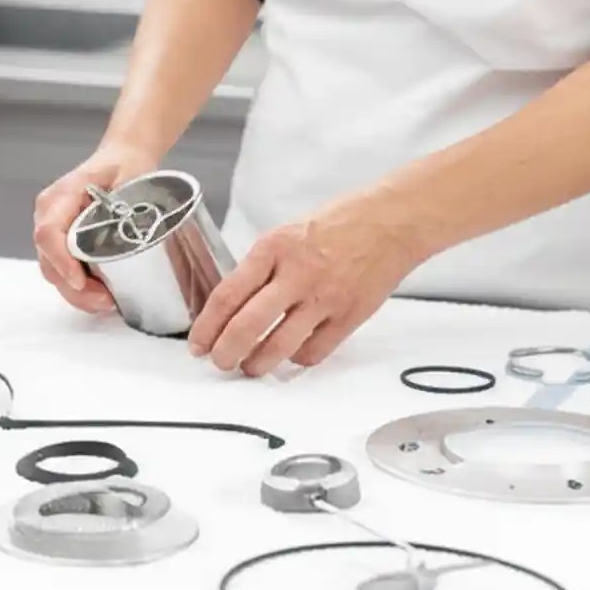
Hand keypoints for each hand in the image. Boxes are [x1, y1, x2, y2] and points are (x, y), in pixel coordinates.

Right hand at [33, 144, 157, 311]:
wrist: (122, 159)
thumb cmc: (125, 166)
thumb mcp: (130, 179)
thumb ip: (125, 206)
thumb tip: (126, 238)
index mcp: (60, 197)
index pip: (49, 234)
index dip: (61, 261)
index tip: (81, 282)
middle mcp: (48, 215)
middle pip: (48, 261)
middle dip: (73, 288)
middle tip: (105, 301)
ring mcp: (53, 230)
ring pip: (54, 271)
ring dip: (77, 293)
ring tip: (107, 302)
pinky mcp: (62, 243)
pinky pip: (64, 270)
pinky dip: (80, 288)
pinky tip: (102, 295)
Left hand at [188, 190, 429, 376]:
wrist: (391, 222)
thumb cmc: (337, 224)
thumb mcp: (286, 233)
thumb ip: (261, 268)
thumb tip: (232, 307)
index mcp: (274, 248)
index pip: (228, 295)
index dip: (207, 326)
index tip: (198, 343)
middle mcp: (297, 273)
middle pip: (248, 326)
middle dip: (225, 352)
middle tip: (219, 361)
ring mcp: (324, 297)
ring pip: (279, 346)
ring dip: (257, 364)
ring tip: (250, 367)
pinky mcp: (349, 316)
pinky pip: (314, 351)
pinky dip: (296, 359)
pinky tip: (290, 355)